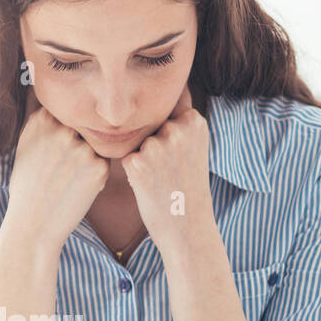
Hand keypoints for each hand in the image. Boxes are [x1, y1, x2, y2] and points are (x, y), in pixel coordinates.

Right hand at [6, 85, 109, 250]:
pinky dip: (94, 177)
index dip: (64, 134)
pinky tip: (77, 190)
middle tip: (61, 171)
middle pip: (83, 128)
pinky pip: (103, 164)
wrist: (33, 225)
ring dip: (87, 161)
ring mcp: (81, 148)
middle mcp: (62, 129)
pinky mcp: (98, 167)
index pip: (68, 113)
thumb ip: (42, 119)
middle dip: (77, 146)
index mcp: (42, 120)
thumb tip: (44, 88)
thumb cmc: (27, 187)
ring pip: (95, 145)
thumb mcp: (25, 145)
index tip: (55, 152)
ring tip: (67, 181)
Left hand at [119, 82, 215, 257]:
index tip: (173, 149)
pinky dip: (133, 172)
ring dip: (142, 158)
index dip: (166, 126)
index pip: (167, 105)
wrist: (189, 227)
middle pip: (149, 125)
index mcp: (194, 121)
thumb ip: (181, 120)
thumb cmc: (189, 187)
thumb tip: (160, 93)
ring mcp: (157, 146)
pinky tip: (150, 187)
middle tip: (171, 171)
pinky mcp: (137, 164)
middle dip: (154, 144)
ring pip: (137, 142)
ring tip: (162, 180)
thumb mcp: (195, 146)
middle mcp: (177, 129)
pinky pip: (125, 158)